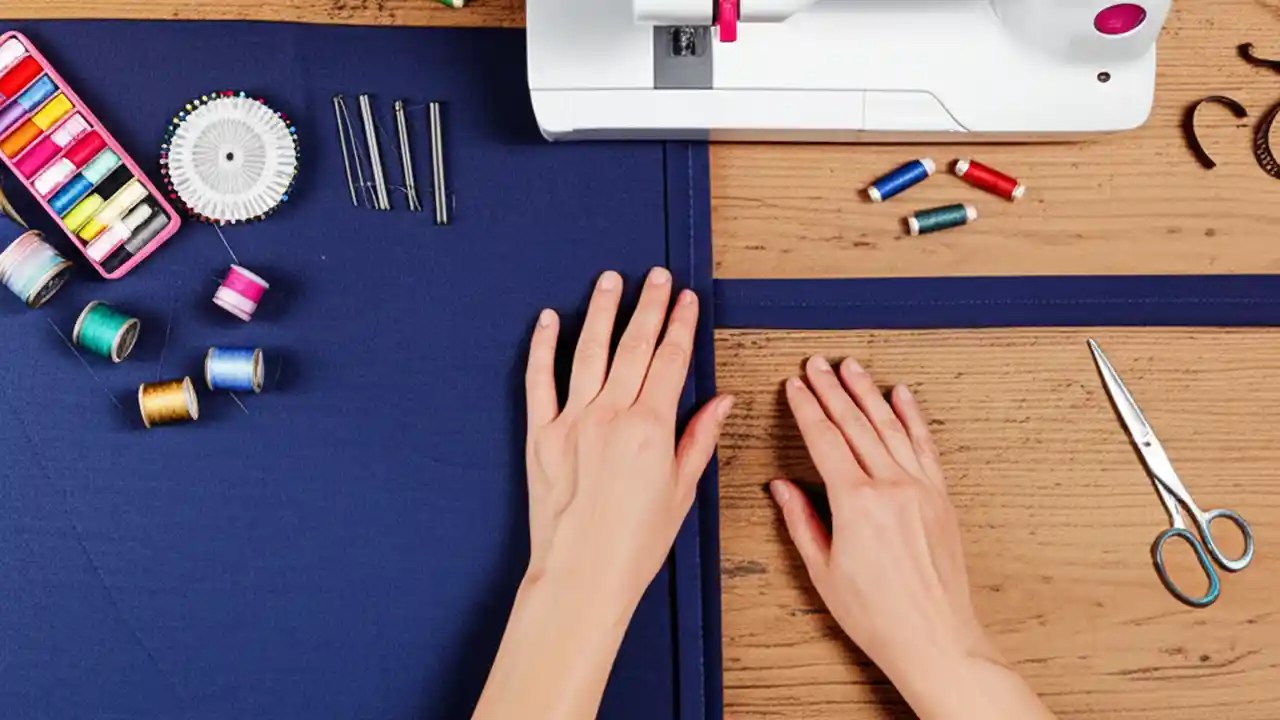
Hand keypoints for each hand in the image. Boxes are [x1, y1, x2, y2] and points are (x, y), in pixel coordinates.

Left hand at [473, 268, 732, 719]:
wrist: (582, 576)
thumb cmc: (636, 543)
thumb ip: (699, 438)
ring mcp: (572, 421)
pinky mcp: (540, 435)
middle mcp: (610, 416)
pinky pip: (539, 380)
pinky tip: (549, 319)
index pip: (671, 360)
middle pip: (634, 346)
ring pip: (588, 351)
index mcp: (651, 428)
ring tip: (611, 279)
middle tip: (657, 276)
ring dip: (601, 311)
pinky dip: (542, 347)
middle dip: (649, 305)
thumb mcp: (682, 491)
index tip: (687, 299)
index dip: (681, 324)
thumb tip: (721, 401)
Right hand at [770, 357, 1053, 719]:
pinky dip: (913, 416)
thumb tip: (782, 487)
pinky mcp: (941, 497)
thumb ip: (801, 521)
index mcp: (855, 503)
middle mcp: (891, 487)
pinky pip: (925, 445)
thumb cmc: (877, 615)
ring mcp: (920, 488)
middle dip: (832, 388)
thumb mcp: (822, 571)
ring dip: (868, 392)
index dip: (806, 408)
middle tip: (816, 364)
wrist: (934, 637)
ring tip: (851, 367)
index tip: (794, 385)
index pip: (824, 439)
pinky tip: (901, 395)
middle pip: (856, 423)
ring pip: (890, 426)